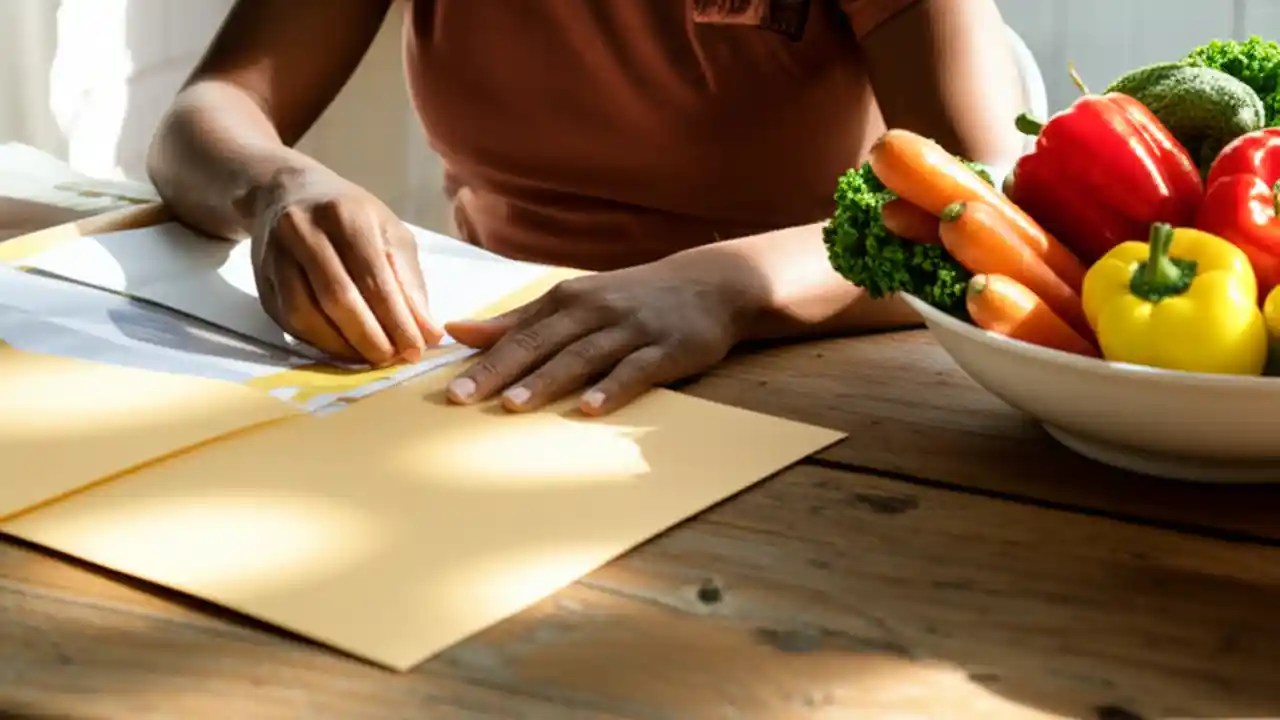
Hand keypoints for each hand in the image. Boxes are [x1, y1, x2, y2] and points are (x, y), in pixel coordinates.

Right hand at [248, 170, 443, 365]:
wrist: (287, 194)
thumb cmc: (351, 216)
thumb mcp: (389, 234)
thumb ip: (410, 283)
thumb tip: (429, 333)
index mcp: (345, 215)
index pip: (373, 277)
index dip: (396, 319)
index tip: (416, 348)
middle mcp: (304, 231)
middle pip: (338, 298)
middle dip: (370, 337)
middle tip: (393, 359)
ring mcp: (276, 256)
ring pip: (307, 314)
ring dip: (343, 346)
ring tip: (371, 358)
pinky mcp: (262, 281)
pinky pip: (290, 321)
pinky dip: (321, 342)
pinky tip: (344, 349)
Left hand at [442, 254, 758, 415]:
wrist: (710, 284)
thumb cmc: (632, 298)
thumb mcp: (575, 301)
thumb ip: (518, 320)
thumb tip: (456, 331)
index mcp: (568, 300)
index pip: (518, 333)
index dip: (482, 361)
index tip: (448, 388)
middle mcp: (595, 311)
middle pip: (541, 343)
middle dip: (501, 370)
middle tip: (464, 398)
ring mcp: (631, 330)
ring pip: (582, 356)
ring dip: (547, 380)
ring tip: (514, 404)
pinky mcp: (666, 349)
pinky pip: (635, 370)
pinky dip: (612, 387)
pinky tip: (590, 407)